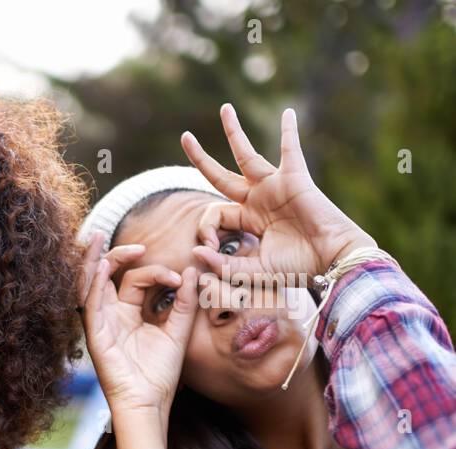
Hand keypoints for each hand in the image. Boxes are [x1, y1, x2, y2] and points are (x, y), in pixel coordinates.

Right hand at [80, 231, 199, 421]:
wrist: (149, 403)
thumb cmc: (160, 374)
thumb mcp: (178, 331)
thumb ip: (184, 302)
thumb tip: (192, 271)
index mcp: (128, 314)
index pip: (135, 279)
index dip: (156, 272)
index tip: (179, 279)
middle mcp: (111, 315)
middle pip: (107, 275)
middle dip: (118, 255)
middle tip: (138, 247)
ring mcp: (100, 324)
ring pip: (90, 284)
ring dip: (93, 261)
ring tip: (98, 239)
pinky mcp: (94, 336)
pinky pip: (88, 305)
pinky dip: (91, 285)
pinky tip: (98, 268)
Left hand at [180, 104, 376, 279]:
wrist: (331, 261)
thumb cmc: (296, 269)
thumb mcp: (252, 271)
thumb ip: (223, 265)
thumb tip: (196, 251)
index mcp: (246, 220)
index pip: (213, 214)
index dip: (204, 229)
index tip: (208, 247)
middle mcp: (257, 200)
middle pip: (220, 175)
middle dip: (200, 157)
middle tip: (184, 136)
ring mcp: (274, 187)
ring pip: (246, 155)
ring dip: (234, 131)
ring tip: (224, 109)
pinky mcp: (295, 179)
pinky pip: (291, 150)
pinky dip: (290, 132)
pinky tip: (288, 113)